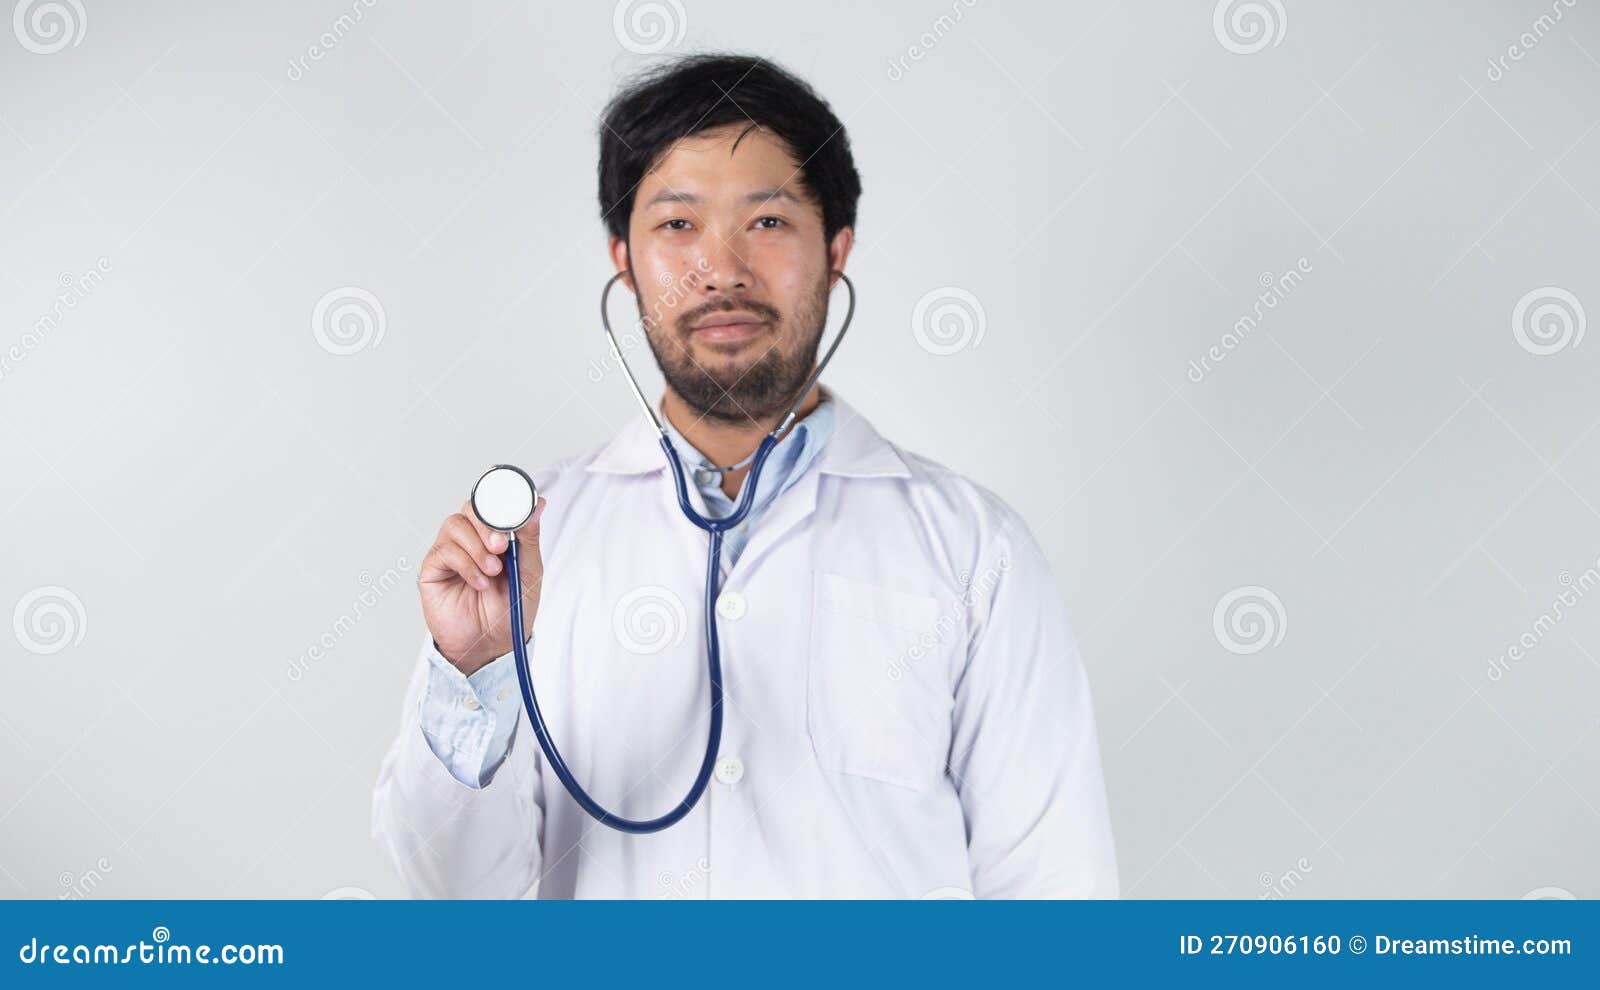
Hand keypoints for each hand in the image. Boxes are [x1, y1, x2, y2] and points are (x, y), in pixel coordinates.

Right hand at [418, 496, 546, 674]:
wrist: (493, 645)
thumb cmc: (510, 610)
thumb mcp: (529, 572)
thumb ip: (530, 537)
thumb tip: (539, 504)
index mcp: (495, 534)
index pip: (493, 503)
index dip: (500, 498)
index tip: (514, 506)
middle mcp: (471, 538)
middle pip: (471, 507)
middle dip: (487, 523)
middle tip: (501, 546)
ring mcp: (450, 551)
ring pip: (455, 524)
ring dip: (476, 546)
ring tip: (493, 571)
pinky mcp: (433, 569)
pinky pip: (444, 551)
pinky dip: (466, 565)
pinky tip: (479, 583)